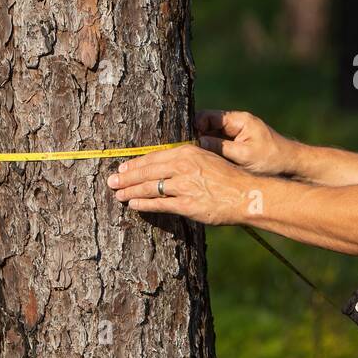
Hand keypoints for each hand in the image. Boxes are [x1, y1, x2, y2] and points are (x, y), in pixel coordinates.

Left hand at [106, 143, 255, 224]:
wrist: (246, 194)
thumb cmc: (229, 178)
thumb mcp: (208, 159)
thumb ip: (188, 161)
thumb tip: (167, 167)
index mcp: (188, 152)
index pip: (154, 157)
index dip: (135, 164)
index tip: (123, 168)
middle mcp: (183, 166)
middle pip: (147, 171)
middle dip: (126, 177)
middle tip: (111, 181)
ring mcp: (184, 186)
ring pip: (150, 187)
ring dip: (130, 191)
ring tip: (118, 194)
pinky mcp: (186, 204)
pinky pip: (159, 204)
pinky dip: (143, 204)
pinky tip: (133, 204)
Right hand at [194, 109, 297, 176]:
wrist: (292, 165)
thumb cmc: (272, 159)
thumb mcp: (245, 155)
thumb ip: (220, 148)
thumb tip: (196, 143)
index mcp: (239, 120)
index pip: (209, 116)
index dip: (195, 125)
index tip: (185, 139)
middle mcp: (236, 124)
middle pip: (207, 126)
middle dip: (195, 136)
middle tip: (183, 150)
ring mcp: (235, 134)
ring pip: (211, 136)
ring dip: (202, 145)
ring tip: (189, 157)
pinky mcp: (236, 145)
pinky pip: (218, 145)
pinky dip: (210, 151)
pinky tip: (201, 162)